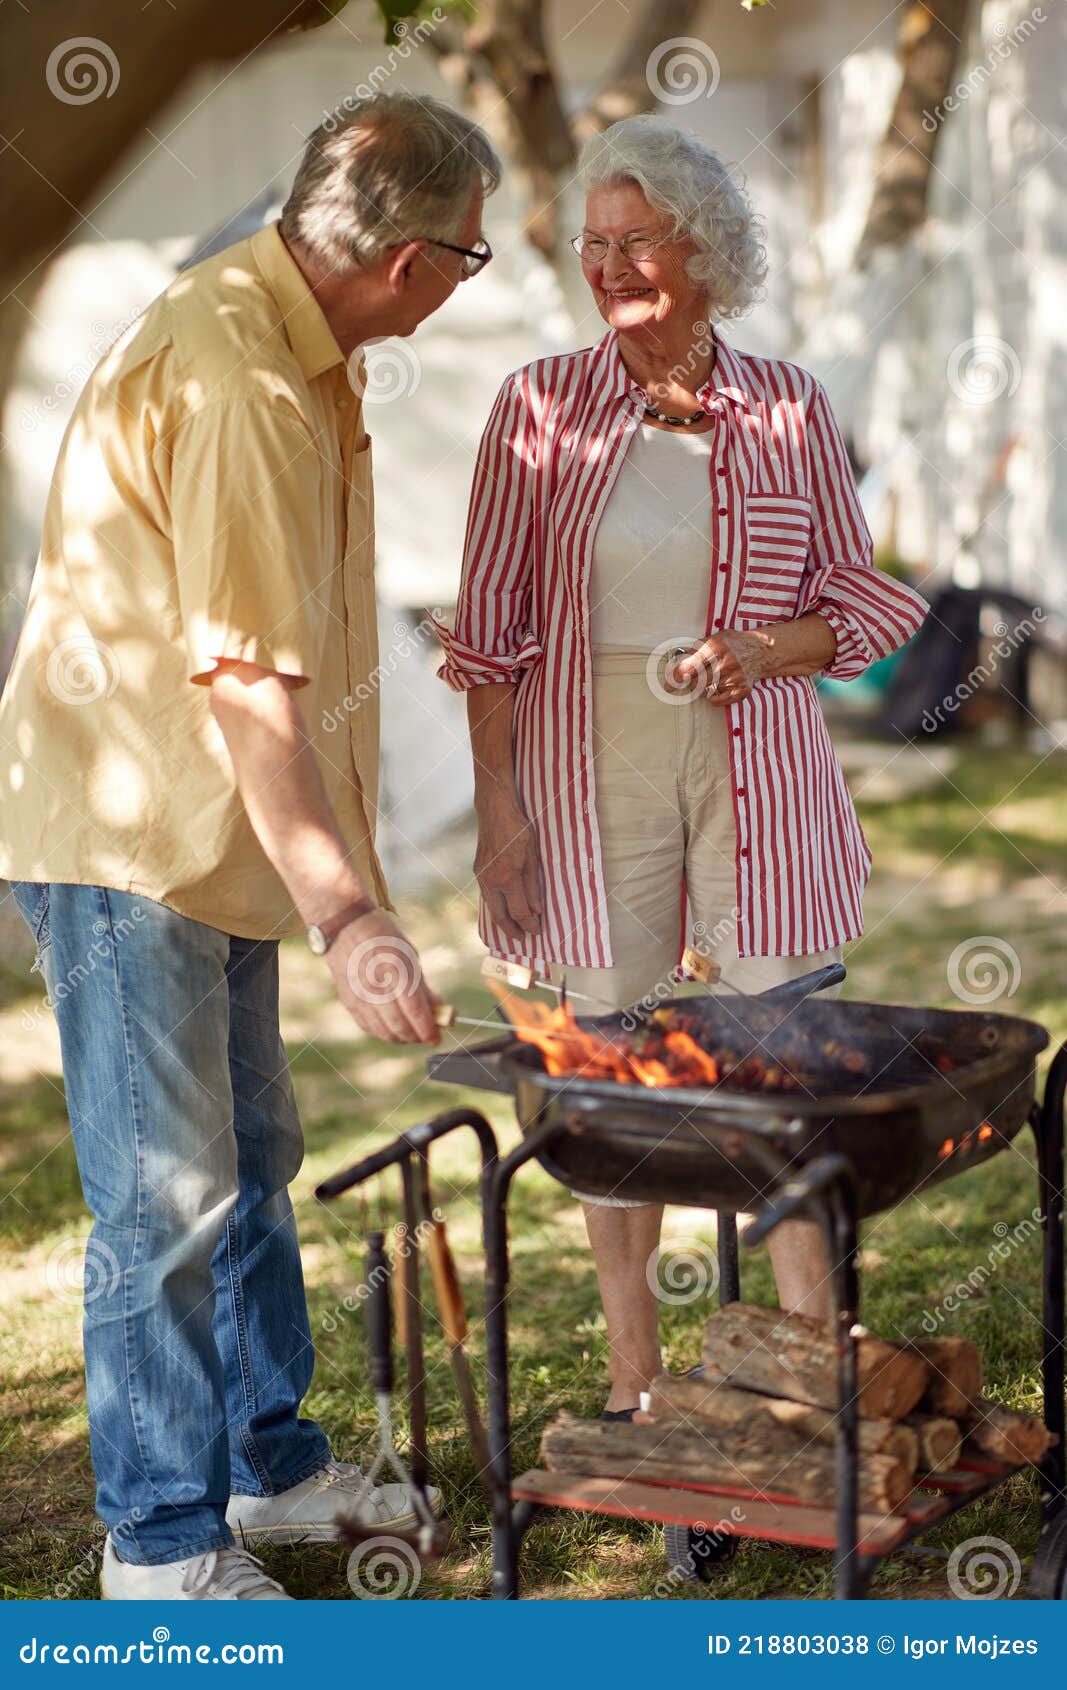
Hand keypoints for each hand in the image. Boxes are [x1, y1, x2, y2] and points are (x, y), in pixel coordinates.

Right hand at [325, 908, 440, 1044]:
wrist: (345, 929)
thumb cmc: (383, 939)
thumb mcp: (410, 957)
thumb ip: (424, 988)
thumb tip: (442, 1011)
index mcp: (396, 972)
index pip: (415, 1013)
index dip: (429, 1030)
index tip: (437, 1037)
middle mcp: (376, 988)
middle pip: (401, 1027)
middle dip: (418, 1036)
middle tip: (428, 1035)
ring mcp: (360, 998)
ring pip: (385, 1032)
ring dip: (403, 1038)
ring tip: (413, 1032)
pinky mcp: (350, 1003)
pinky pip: (370, 1028)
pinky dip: (385, 1033)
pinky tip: (394, 1027)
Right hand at [474, 794, 542, 941]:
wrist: (495, 811)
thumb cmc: (518, 830)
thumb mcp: (532, 857)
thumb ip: (533, 885)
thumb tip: (537, 910)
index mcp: (508, 878)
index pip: (519, 911)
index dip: (529, 924)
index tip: (537, 931)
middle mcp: (491, 881)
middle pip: (500, 916)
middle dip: (512, 931)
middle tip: (522, 939)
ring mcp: (482, 876)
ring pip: (491, 907)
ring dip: (502, 920)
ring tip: (513, 928)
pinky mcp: (478, 871)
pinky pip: (487, 895)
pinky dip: (496, 906)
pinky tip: (503, 907)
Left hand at [665, 630, 771, 705]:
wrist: (759, 650)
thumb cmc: (732, 644)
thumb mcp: (712, 639)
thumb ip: (693, 653)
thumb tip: (674, 669)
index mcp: (716, 648)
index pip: (689, 668)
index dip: (676, 678)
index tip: (668, 686)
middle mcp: (726, 664)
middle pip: (695, 683)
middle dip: (690, 682)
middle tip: (693, 678)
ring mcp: (735, 678)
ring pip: (705, 693)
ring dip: (702, 688)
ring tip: (711, 677)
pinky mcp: (741, 690)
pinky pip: (717, 701)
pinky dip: (712, 697)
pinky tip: (717, 686)